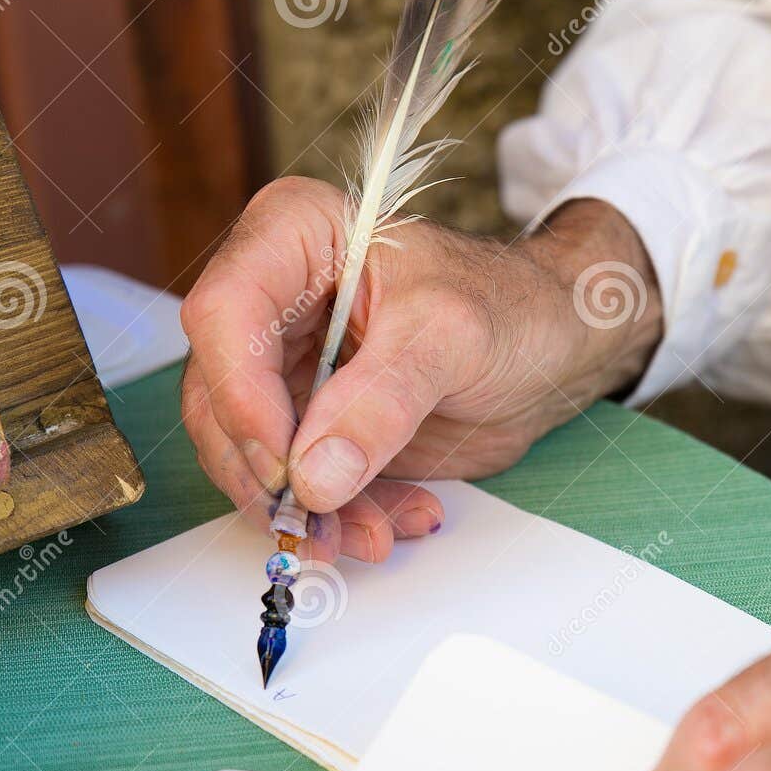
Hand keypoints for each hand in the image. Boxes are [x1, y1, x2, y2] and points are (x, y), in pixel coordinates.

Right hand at [179, 176, 660, 560]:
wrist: (552, 343)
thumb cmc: (510, 305)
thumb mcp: (452, 337)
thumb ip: (382, 401)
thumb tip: (314, 474)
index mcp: (293, 236)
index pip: (224, 315)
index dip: (242, 398)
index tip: (286, 466)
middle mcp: (273, 301)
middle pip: (218, 397)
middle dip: (268, 475)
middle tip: (319, 522)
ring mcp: (285, 368)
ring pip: (248, 455)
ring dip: (304, 510)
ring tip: (373, 534)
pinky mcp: (309, 425)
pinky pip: (296, 484)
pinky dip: (339, 517)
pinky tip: (397, 521)